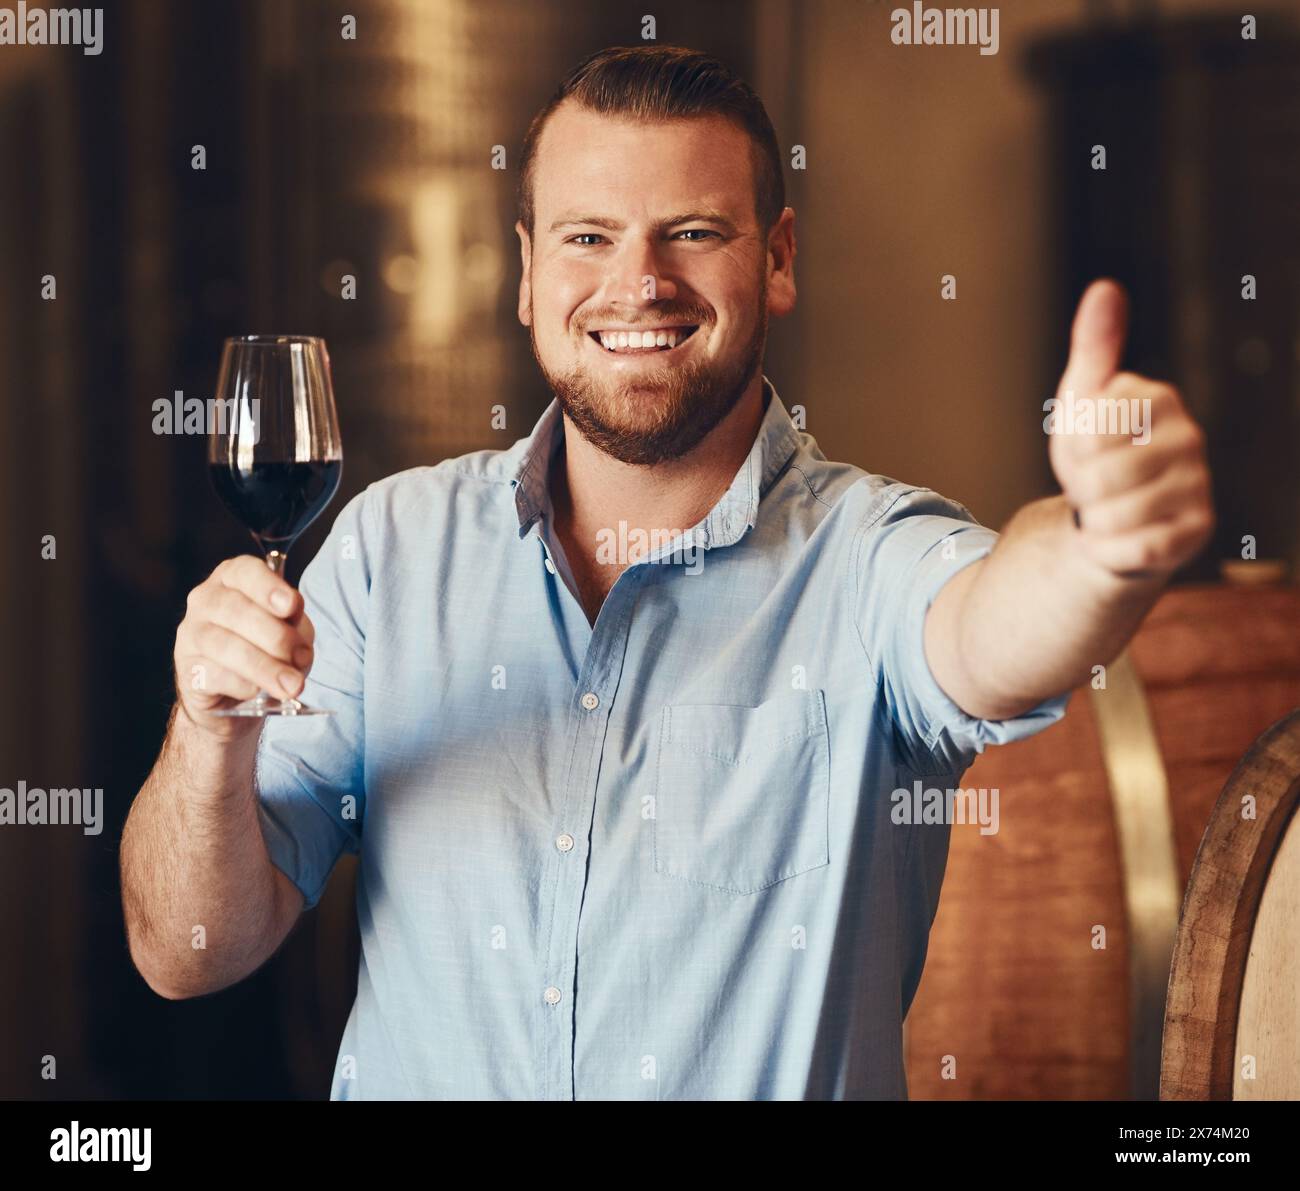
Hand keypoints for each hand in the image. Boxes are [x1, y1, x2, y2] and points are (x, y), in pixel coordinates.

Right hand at [173, 555, 315, 740]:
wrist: (232, 692)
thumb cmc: (264, 647)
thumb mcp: (289, 629)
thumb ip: (295, 629)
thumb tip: (298, 651)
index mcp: (233, 578)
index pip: (246, 572)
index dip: (269, 587)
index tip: (291, 606)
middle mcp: (206, 600)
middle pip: (237, 611)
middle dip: (276, 636)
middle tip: (300, 658)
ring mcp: (191, 635)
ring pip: (226, 646)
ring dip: (265, 667)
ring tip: (291, 685)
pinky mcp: (187, 670)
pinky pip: (216, 676)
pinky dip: (244, 685)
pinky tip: (258, 691)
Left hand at [1046, 278, 1213, 578]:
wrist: (1105, 514)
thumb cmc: (1092, 452)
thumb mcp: (1082, 400)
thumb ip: (1094, 347)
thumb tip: (1105, 288)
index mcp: (1159, 399)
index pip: (1090, 428)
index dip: (1072, 446)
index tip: (1085, 446)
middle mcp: (1189, 439)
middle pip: (1100, 476)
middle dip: (1081, 488)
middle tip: (1093, 485)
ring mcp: (1199, 486)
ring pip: (1114, 515)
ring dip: (1094, 520)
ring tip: (1105, 508)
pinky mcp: (1197, 532)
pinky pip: (1133, 549)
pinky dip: (1109, 548)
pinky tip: (1118, 536)